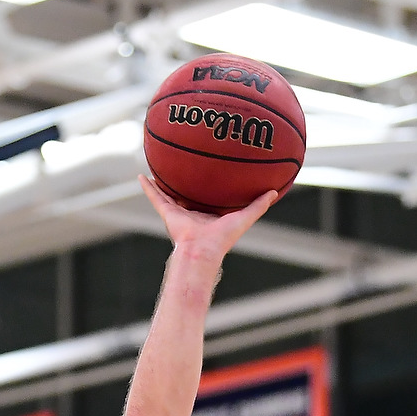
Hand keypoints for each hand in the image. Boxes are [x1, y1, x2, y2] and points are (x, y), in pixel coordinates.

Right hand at [140, 175, 276, 258]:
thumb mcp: (245, 217)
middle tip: (183, 165)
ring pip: (168, 193)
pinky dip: (147, 187)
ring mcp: (178, 212)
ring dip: (161, 182)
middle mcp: (192, 212)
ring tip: (157, 167)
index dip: (208, 185)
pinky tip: (141, 175)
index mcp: (208, 214)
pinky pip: (155, 197)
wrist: (203, 250)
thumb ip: (259, 205)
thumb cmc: (223, 238)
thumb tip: (275, 191)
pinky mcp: (167, 212)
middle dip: (184, 181)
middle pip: (186, 193)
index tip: (209, 172)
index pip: (207, 196)